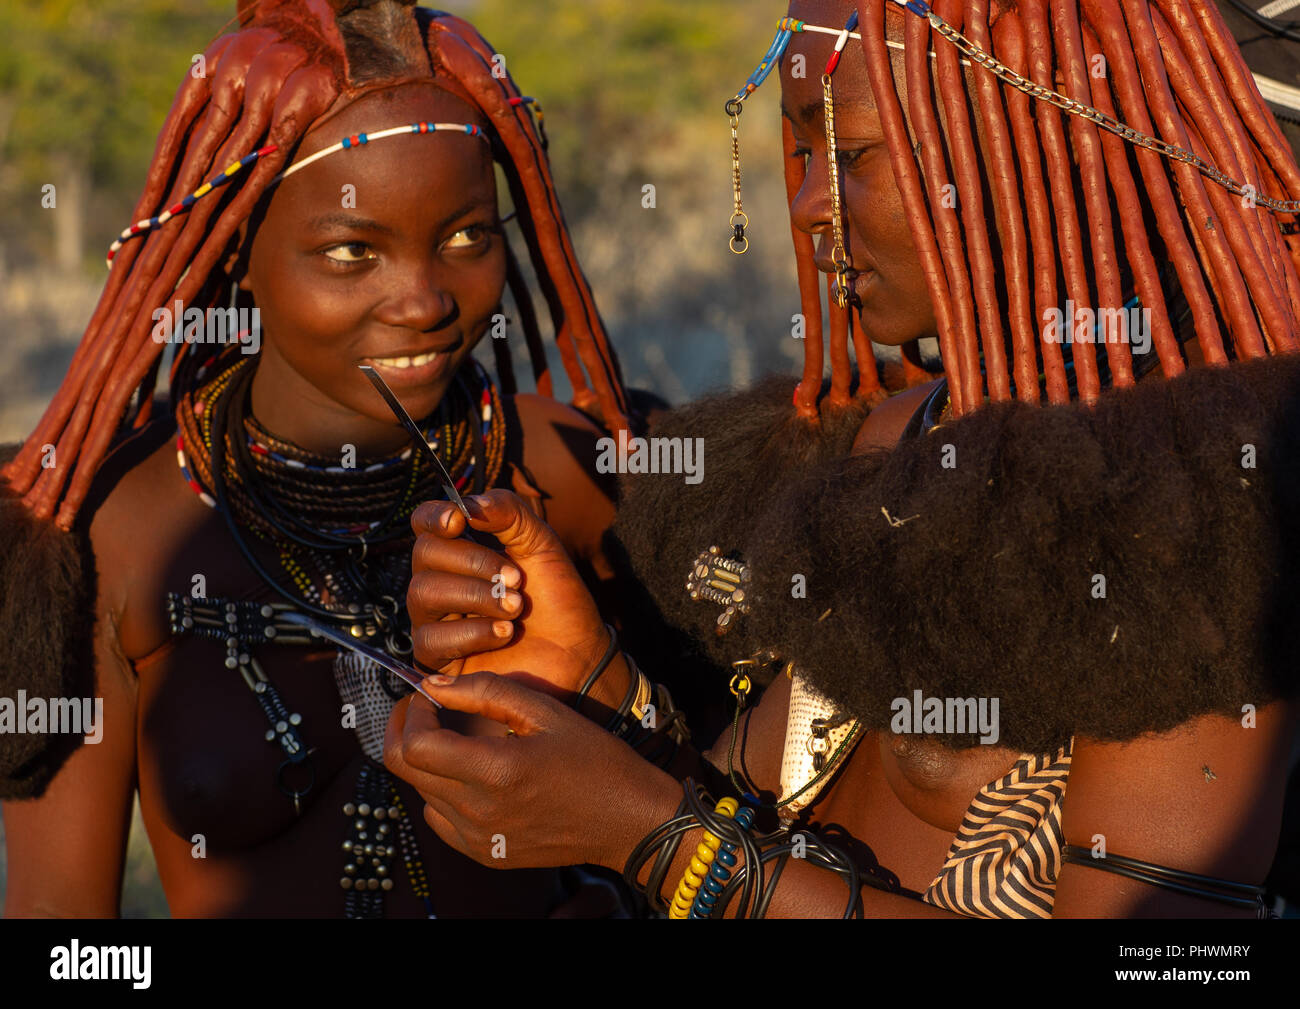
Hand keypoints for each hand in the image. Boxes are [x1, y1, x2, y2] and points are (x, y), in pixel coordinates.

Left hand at [383, 671, 677, 871]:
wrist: (628, 820)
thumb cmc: (595, 760)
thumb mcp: (546, 711)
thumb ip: (487, 692)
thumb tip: (436, 684)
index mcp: (495, 771)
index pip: (414, 745)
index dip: (410, 714)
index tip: (425, 696)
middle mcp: (479, 811)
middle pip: (405, 770)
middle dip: (404, 731)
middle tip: (422, 710)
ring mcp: (479, 838)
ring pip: (420, 792)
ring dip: (426, 761)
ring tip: (454, 738)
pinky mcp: (485, 853)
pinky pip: (439, 819)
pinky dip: (441, 792)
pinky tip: (469, 774)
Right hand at [407, 490, 610, 695]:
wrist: (577, 652)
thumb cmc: (557, 598)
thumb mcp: (541, 544)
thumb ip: (509, 513)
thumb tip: (469, 503)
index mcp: (459, 553)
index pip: (424, 524)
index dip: (434, 516)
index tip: (460, 519)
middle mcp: (440, 584)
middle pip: (424, 554)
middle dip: (473, 561)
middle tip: (515, 578)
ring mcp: (435, 621)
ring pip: (423, 593)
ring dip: (475, 595)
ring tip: (516, 607)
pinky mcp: (437, 660)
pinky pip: (430, 639)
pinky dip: (472, 632)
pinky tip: (506, 632)